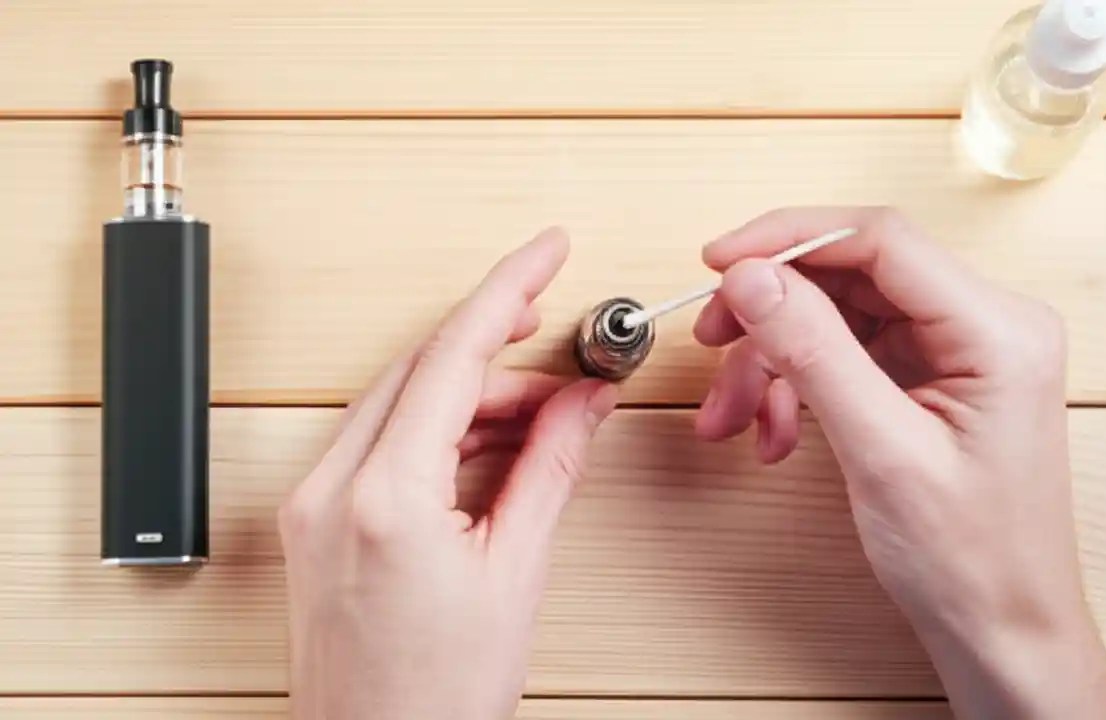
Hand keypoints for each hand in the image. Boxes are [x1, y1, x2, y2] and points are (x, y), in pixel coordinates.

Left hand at [278, 229, 617, 719]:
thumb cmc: (437, 698)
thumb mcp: (516, 572)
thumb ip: (551, 467)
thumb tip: (582, 402)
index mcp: (386, 496)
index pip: (454, 356)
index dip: (509, 290)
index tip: (547, 252)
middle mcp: (333, 487)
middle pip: (423, 370)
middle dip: (499, 349)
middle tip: (565, 357)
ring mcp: (315, 502)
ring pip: (400, 401)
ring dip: (472, 393)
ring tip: (544, 415)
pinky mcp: (316, 519)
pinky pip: (380, 440)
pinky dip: (439, 428)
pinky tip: (490, 443)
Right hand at [694, 208, 1105, 719]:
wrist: (1000, 631)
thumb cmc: (970, 559)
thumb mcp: (882, 453)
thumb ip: (815, 353)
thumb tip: (751, 277)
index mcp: (998, 329)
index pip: (879, 240)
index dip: (787, 238)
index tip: (717, 262)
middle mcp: (985, 324)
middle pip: (851, 274)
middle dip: (772, 311)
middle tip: (711, 343)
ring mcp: (957, 350)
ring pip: (838, 315)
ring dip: (774, 359)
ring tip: (734, 417)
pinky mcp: (931, 376)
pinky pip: (846, 352)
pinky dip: (797, 385)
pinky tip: (772, 432)